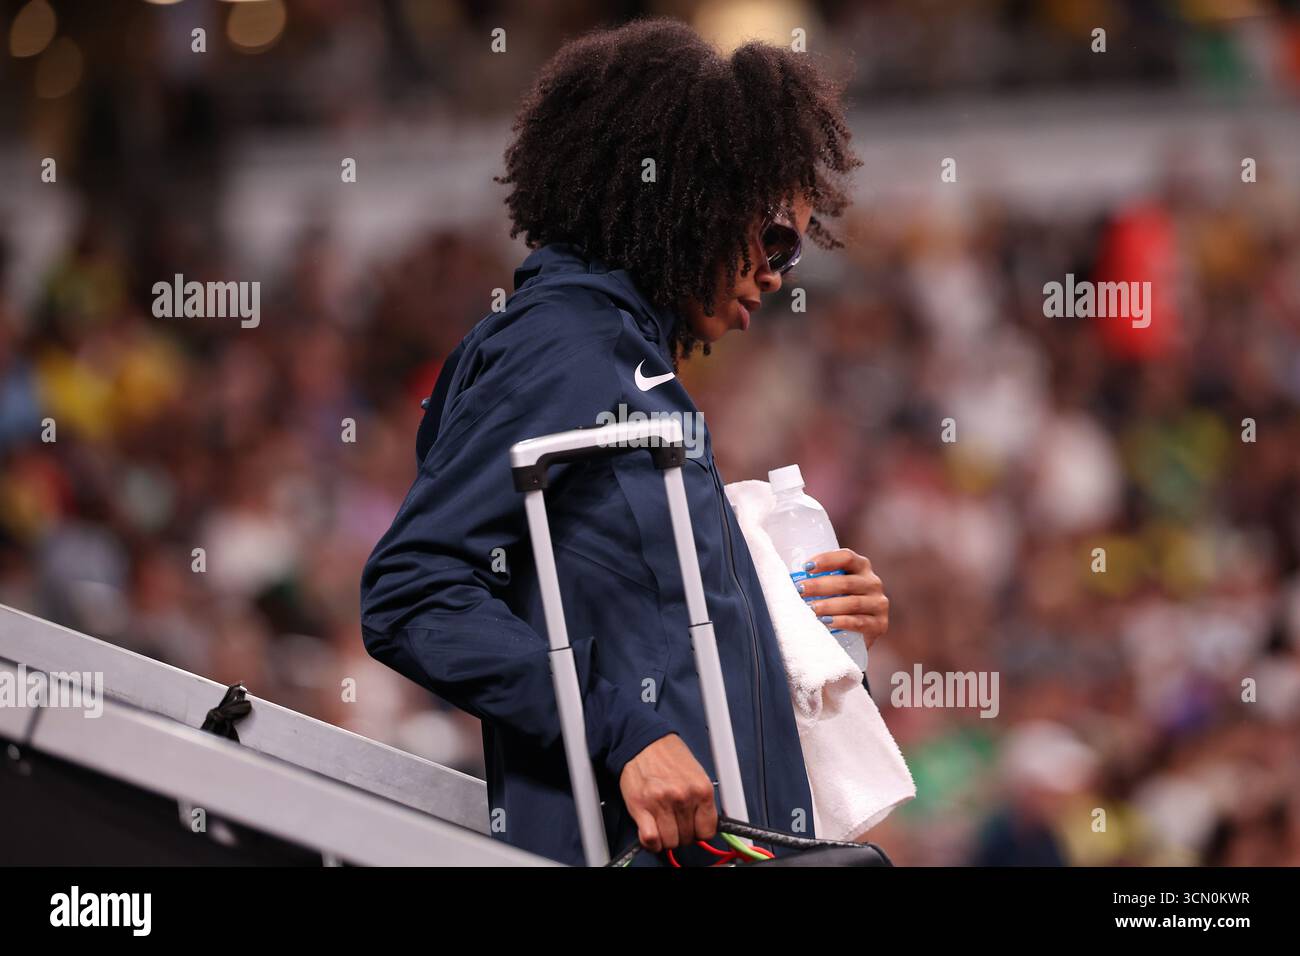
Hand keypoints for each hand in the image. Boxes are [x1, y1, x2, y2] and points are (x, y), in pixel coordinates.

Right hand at [619, 734, 717, 853]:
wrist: (643, 740)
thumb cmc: (668, 755)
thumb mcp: (697, 774)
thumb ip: (701, 800)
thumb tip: (705, 823)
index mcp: (702, 789)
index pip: (707, 831)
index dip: (699, 832)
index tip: (693, 828)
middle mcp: (684, 797)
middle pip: (688, 838)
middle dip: (681, 834)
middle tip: (675, 824)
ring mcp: (662, 803)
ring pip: (670, 841)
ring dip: (665, 838)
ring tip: (662, 826)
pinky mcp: (641, 806)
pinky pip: (650, 838)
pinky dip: (651, 842)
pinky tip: (650, 833)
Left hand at [799, 548, 888, 648]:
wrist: (857, 635)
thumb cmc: (836, 603)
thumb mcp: (831, 587)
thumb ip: (817, 578)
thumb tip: (783, 576)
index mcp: (861, 567)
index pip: (847, 557)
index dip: (826, 559)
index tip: (806, 567)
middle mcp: (873, 582)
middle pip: (846, 582)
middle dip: (820, 586)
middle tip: (799, 591)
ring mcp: (878, 603)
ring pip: (852, 603)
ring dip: (828, 605)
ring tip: (809, 609)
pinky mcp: (880, 624)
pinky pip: (860, 622)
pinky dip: (842, 622)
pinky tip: (826, 622)